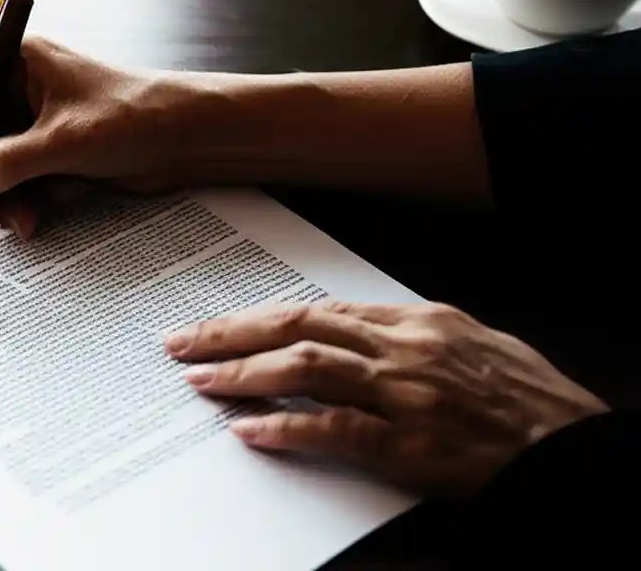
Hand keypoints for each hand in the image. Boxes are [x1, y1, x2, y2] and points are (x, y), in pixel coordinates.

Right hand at [0, 37, 216, 238]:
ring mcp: (31, 126)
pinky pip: (15, 184)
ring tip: (16, 223)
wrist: (191, 138)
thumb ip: (4, 163)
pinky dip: (21, 204)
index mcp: (11, 64)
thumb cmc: (137, 114)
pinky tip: (37, 219)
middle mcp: (14, 91)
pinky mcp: (48, 156)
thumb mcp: (63, 141)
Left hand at [164, 299, 608, 495]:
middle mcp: (405, 347)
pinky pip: (334, 429)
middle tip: (182, 344)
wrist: (573, 448)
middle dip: (230, 333)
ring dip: (244, 374)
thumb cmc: (525, 400)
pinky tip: (249, 430)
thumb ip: (402, 337)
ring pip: (306, 368)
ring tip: (200, 382)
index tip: (216, 325)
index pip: (316, 308)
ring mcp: (407, 393)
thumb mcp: (467, 344)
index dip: (258, 316)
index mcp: (415, 319)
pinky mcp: (411, 443)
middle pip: (298, 326)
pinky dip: (286, 427)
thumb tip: (342, 335)